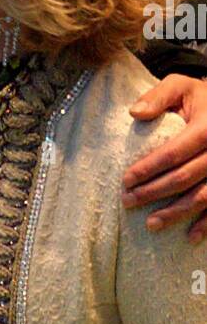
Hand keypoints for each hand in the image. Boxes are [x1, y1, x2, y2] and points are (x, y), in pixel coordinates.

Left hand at [122, 75, 206, 240]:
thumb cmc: (202, 98)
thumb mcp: (182, 86)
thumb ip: (159, 96)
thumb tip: (134, 113)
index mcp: (206, 127)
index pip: (173, 152)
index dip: (149, 168)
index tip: (125, 180)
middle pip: (184, 177)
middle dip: (153, 192)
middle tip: (128, 202)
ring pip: (202, 196)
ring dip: (176, 213)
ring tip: (150, 224)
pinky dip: (206, 224)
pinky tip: (189, 237)